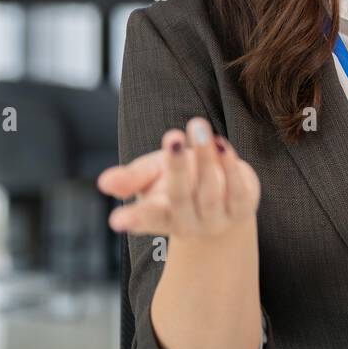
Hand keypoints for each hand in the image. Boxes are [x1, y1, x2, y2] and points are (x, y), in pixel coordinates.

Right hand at [99, 117, 260, 241]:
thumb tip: (105, 182)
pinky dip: (231, 168)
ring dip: (205, 158)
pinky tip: (221, 144)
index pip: (147, 218)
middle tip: (172, 137)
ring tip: (198, 126)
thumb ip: (130, 178)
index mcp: (161, 216)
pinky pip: (238, 191)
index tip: (116, 220)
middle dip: (177, 168)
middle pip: (180, 198)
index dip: (134, 219)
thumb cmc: (178, 181)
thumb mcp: (151, 176)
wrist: (222, 200)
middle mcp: (188, 223)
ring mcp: (216, 219)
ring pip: (210, 192)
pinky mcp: (242, 209)